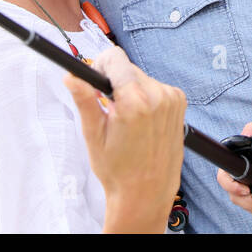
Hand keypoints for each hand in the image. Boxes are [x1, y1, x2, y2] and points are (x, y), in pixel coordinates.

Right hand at [64, 46, 186, 233]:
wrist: (147, 193)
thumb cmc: (118, 170)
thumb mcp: (94, 135)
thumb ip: (84, 100)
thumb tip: (71, 75)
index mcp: (135, 101)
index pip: (114, 58)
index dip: (99, 66)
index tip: (94, 82)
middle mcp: (158, 95)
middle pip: (127, 68)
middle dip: (113, 83)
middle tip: (108, 110)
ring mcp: (172, 99)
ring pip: (140, 78)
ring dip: (130, 91)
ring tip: (126, 121)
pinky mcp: (179, 103)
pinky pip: (155, 87)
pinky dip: (145, 98)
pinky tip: (141, 122)